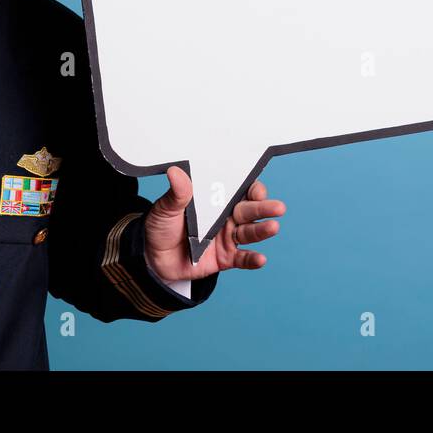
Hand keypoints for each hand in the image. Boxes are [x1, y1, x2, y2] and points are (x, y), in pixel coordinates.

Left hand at [143, 166, 285, 280]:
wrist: (154, 258)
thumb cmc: (162, 227)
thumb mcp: (165, 208)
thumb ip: (176, 193)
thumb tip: (175, 172)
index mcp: (215, 200)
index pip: (240, 190)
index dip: (252, 189)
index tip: (257, 190)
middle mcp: (226, 217)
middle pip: (249, 210)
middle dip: (264, 208)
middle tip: (278, 208)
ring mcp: (227, 238)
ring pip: (249, 232)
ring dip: (262, 230)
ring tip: (272, 228)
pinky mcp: (225, 258)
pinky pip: (242, 259)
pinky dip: (252, 259)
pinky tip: (261, 258)